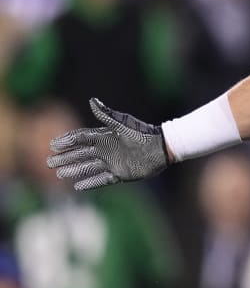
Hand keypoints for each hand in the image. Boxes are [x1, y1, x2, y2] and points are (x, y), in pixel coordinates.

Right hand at [47, 98, 168, 190]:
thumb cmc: (143, 133)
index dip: (67, 141)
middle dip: (65, 157)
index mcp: (105, 137)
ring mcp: (112, 162)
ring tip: (59, 174)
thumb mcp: (123, 124)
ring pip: (88, 167)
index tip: (53, 145)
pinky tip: (77, 186)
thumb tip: (93, 100)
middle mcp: (106, 150)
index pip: (81, 139)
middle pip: (81, 154)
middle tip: (49, 162)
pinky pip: (101, 179)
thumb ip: (107, 115)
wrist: (161, 148)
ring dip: (74, 170)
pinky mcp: (120, 173)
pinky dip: (90, 182)